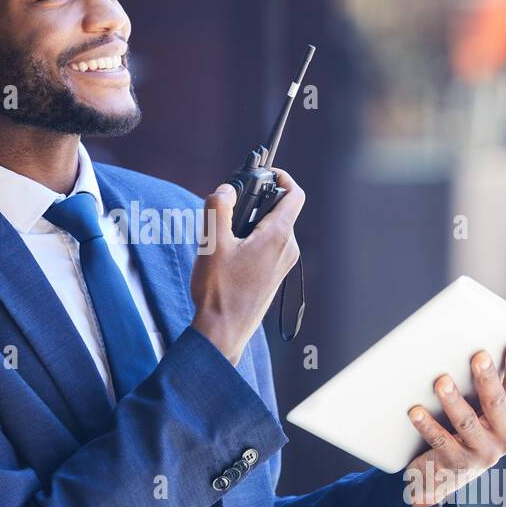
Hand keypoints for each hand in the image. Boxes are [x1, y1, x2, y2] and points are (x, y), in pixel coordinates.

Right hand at [190, 168, 304, 365]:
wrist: (223, 332)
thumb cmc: (219, 291)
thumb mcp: (212, 243)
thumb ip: (218, 208)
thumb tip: (226, 190)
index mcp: (277, 236)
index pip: (294, 194)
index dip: (281, 177)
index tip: (264, 174)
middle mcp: (287, 249)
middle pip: (280, 210)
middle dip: (256, 201)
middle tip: (230, 205)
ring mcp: (283, 265)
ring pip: (272, 229)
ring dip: (251, 223)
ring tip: (224, 235)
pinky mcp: (275, 277)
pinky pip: (269, 247)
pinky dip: (253, 240)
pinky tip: (229, 255)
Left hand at [403, 341, 505, 506]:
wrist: (443, 475)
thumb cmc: (463, 429)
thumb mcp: (479, 410)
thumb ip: (482, 386)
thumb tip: (475, 350)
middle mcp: (504, 438)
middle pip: (495, 404)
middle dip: (487, 378)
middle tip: (478, 355)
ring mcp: (482, 454)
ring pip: (467, 423)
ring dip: (453, 400)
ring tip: (441, 380)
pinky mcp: (457, 465)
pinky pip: (440, 441)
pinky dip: (427, 425)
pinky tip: (415, 410)